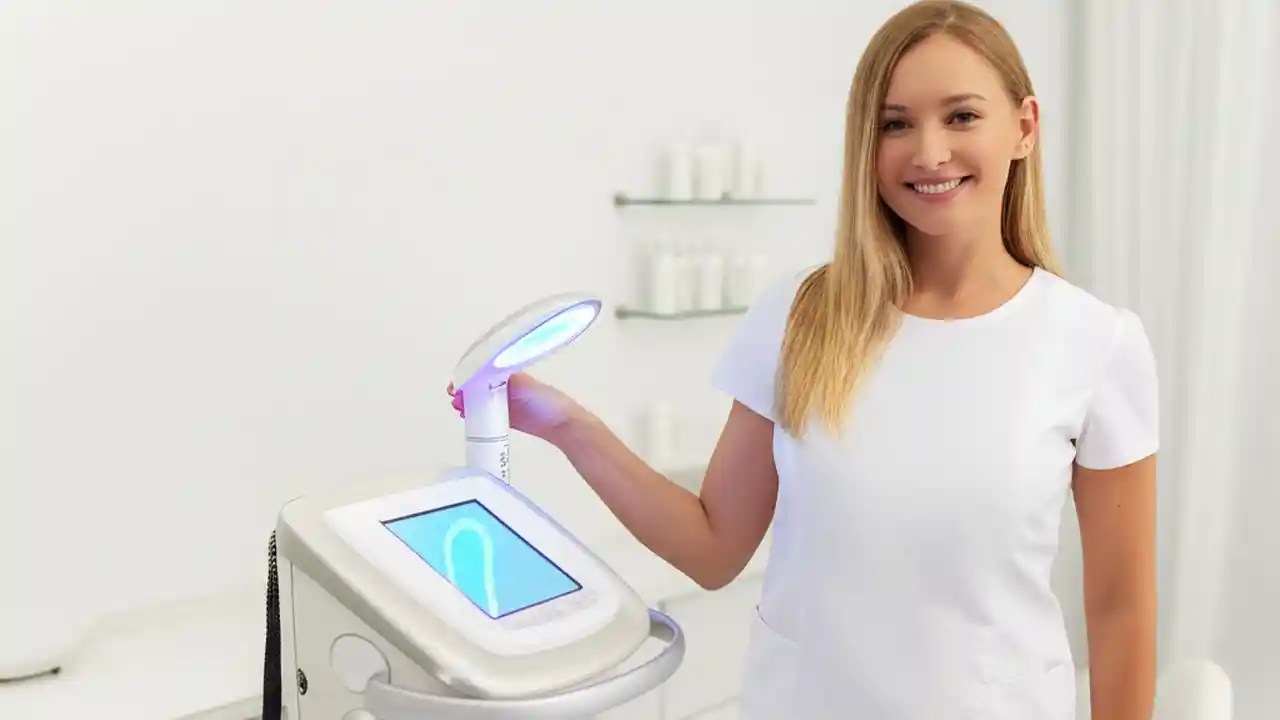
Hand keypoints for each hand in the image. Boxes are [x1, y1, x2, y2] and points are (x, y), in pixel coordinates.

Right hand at [448, 372, 584, 441]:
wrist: (560, 423)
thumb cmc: (546, 400)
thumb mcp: (523, 384)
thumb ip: (504, 379)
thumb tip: (483, 374)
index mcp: (510, 374)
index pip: (483, 371)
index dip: (469, 375)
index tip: (458, 382)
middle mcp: (506, 386)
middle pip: (479, 386)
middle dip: (465, 390)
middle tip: (454, 395)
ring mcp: (506, 403)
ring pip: (480, 401)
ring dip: (467, 402)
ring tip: (458, 406)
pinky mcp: (507, 418)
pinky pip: (487, 416)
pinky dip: (475, 415)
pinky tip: (466, 416)